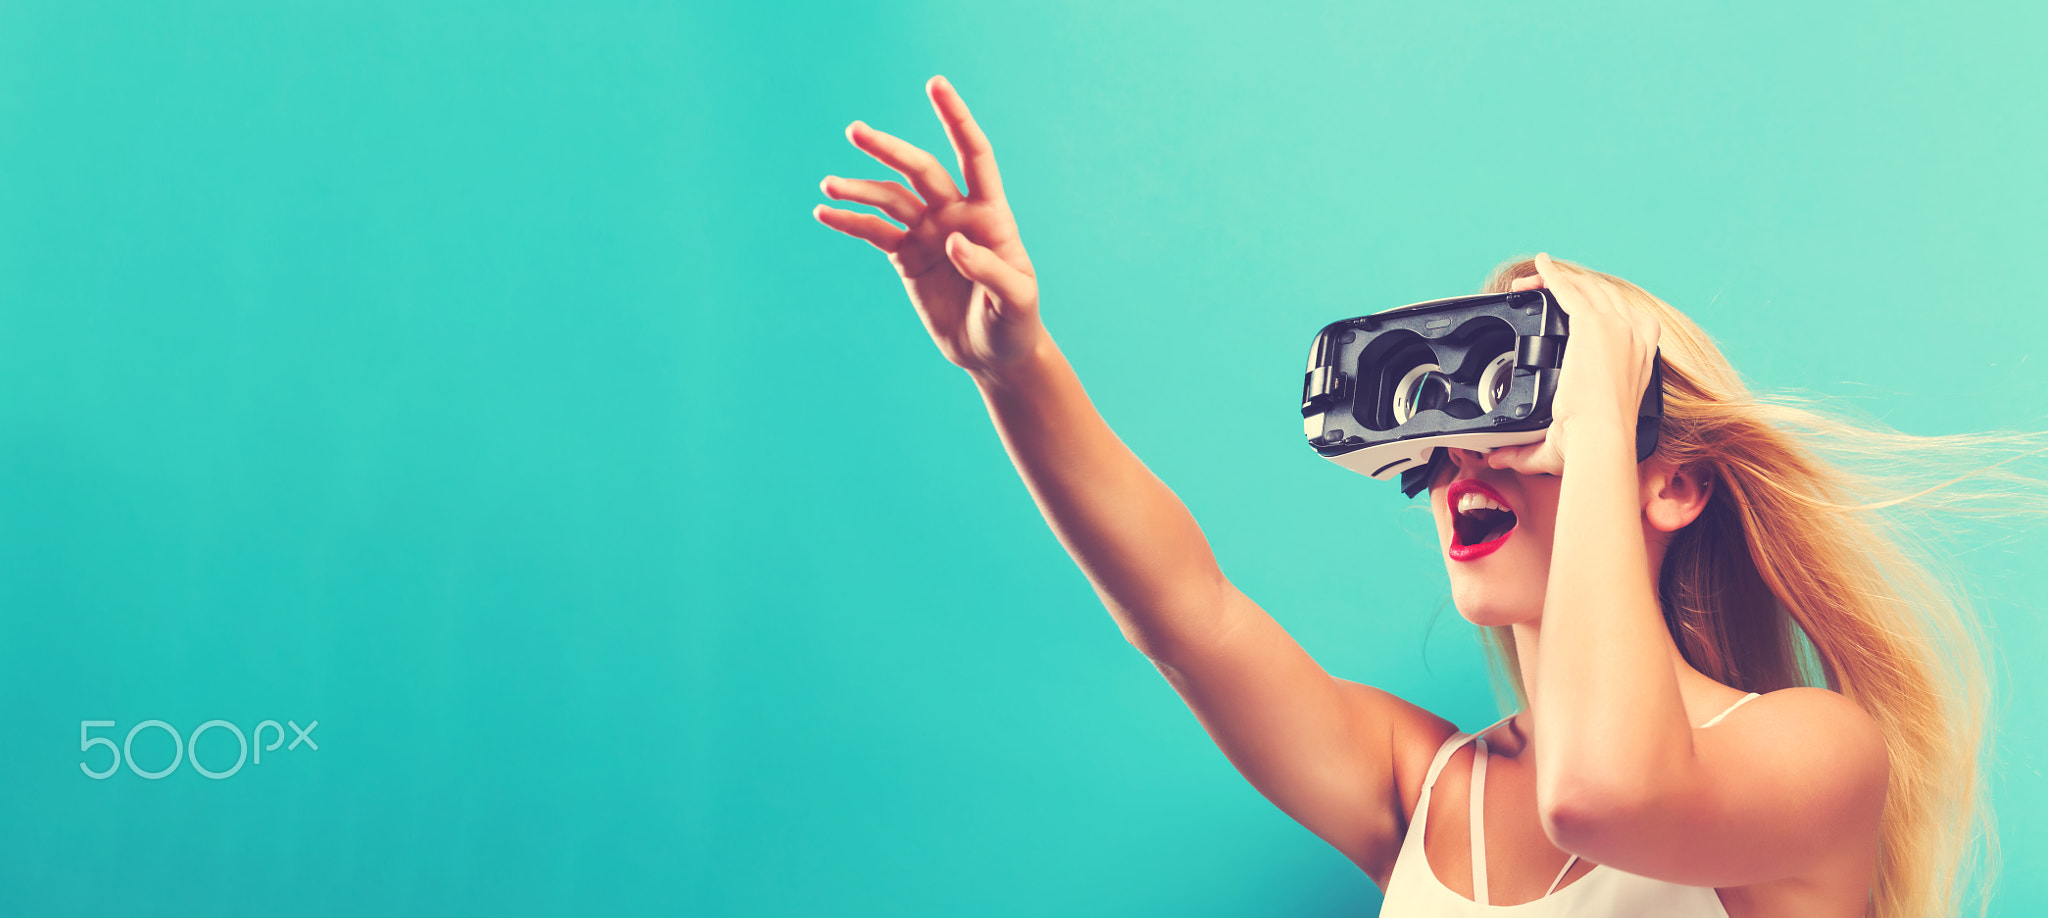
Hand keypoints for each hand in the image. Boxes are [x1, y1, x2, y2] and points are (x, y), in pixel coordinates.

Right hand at [814, 76, 1042, 376]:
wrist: (994, 356)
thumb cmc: (1015, 326)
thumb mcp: (1016, 301)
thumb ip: (991, 269)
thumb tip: (953, 241)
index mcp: (990, 216)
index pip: (974, 156)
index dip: (956, 120)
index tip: (935, 85)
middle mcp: (956, 216)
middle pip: (920, 171)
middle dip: (889, 150)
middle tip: (855, 132)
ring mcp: (929, 234)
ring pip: (890, 200)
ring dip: (860, 191)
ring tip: (828, 186)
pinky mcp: (908, 258)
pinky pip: (874, 233)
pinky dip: (850, 223)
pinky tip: (825, 215)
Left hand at [1485, 253, 1659, 475]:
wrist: (1602, 438)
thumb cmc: (1594, 444)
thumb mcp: (1561, 442)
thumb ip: (1526, 450)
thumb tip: (1496, 457)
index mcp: (1638, 360)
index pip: (1623, 320)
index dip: (1599, 309)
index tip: (1577, 311)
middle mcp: (1634, 338)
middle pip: (1604, 296)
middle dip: (1574, 289)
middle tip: (1542, 293)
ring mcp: (1617, 327)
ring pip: (1587, 288)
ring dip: (1559, 280)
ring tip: (1533, 280)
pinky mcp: (1594, 323)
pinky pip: (1571, 288)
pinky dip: (1555, 275)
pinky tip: (1541, 266)